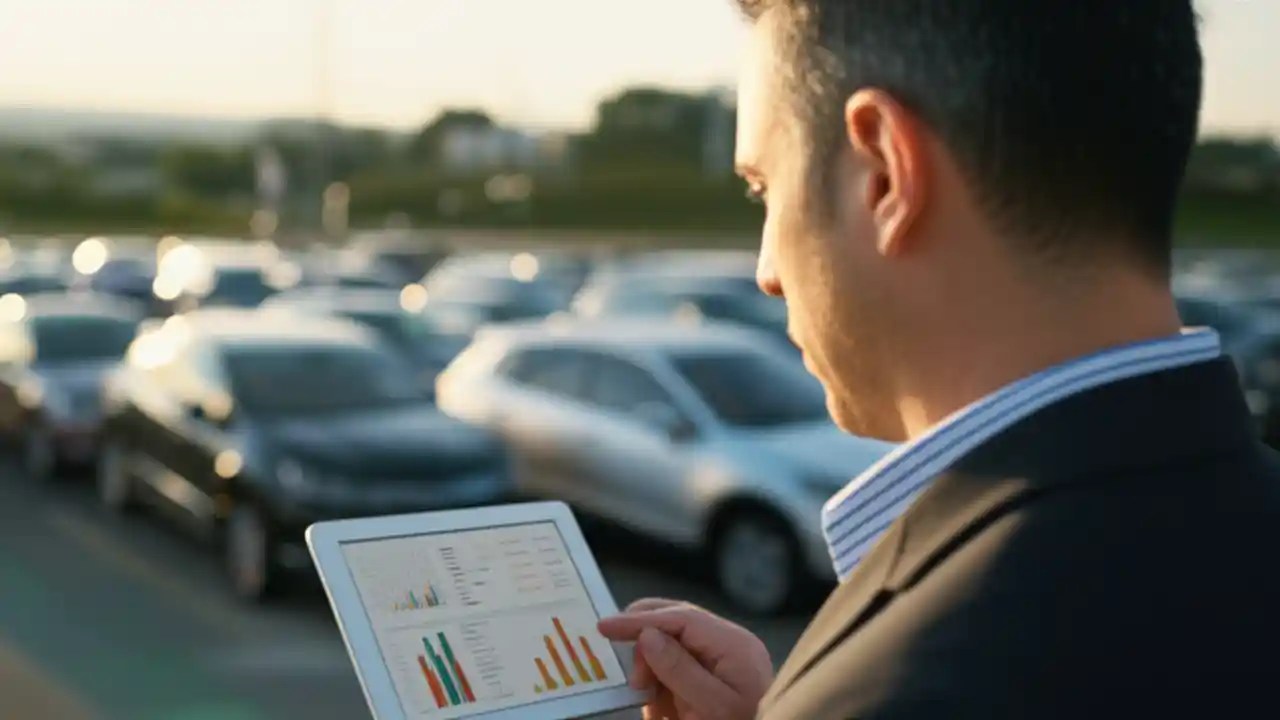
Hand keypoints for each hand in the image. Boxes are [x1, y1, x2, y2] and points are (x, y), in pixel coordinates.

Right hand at [597, 598, 772, 719]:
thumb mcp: (712, 708)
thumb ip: (679, 670)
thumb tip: (647, 635)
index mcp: (733, 644)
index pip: (679, 618)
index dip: (639, 621)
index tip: (604, 627)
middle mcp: (728, 642)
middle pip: (674, 620)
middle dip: (645, 645)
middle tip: (635, 681)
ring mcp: (722, 656)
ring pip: (670, 642)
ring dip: (653, 670)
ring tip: (654, 703)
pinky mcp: (713, 672)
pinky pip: (676, 666)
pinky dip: (662, 686)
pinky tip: (665, 709)